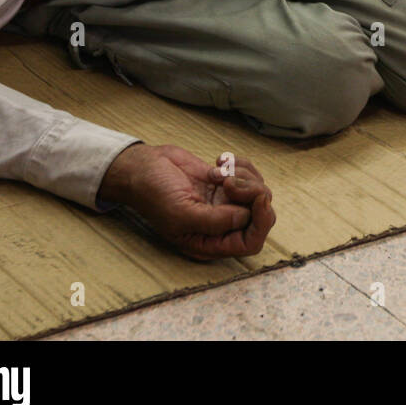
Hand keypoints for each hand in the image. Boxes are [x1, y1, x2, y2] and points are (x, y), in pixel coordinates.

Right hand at [99, 144, 275, 259]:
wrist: (143, 167)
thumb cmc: (155, 194)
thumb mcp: (181, 213)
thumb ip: (215, 221)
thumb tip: (246, 217)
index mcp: (210, 243)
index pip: (251, 243)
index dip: (262, 222)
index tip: (258, 198)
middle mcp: (222, 226)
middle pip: (261, 216)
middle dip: (253, 194)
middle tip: (230, 181)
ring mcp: (226, 204)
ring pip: (258, 192)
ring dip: (244, 176)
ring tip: (219, 171)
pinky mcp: (226, 184)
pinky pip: (250, 175)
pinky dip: (240, 165)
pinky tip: (218, 162)